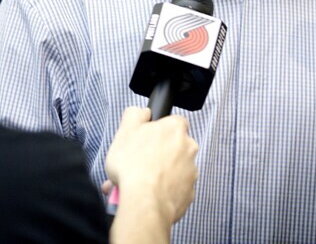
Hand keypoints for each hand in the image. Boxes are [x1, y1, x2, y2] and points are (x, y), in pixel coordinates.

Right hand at [105, 107, 197, 228]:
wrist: (144, 202)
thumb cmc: (134, 168)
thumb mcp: (124, 131)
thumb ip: (134, 114)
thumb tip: (142, 112)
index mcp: (175, 130)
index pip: (173, 121)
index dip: (157, 129)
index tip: (146, 138)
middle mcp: (188, 149)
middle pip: (173, 146)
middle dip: (156, 153)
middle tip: (137, 162)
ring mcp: (191, 172)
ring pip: (173, 168)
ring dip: (158, 172)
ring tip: (137, 181)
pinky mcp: (188, 193)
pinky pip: (175, 187)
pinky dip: (163, 189)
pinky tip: (147, 192)